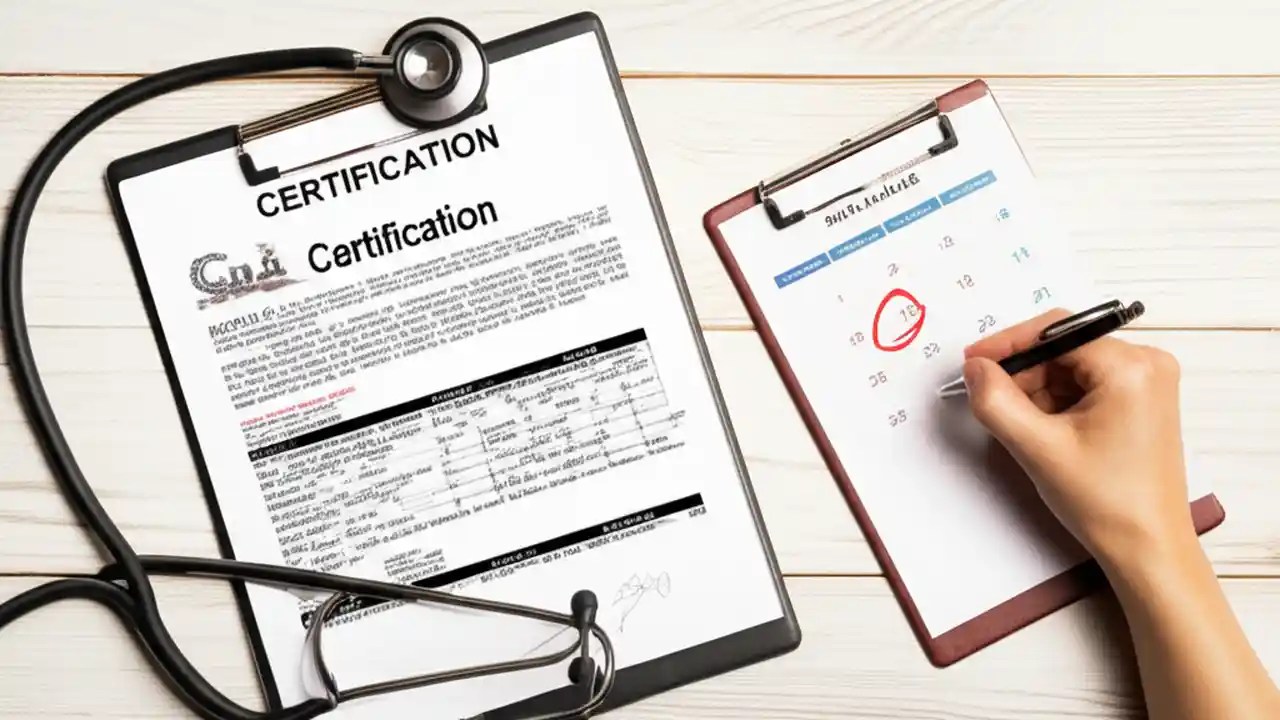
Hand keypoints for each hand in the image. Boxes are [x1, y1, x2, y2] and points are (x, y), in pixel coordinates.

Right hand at [962, 309, 1196, 571]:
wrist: (1147, 547)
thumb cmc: (1107, 502)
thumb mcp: (1038, 448)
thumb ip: (996, 401)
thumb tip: (975, 368)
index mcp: (1131, 367)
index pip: (1055, 331)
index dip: (1007, 344)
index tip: (973, 363)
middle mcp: (1147, 364)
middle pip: (1063, 347)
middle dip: (1024, 374)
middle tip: (994, 404)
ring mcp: (1147, 382)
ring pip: (1070, 366)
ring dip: (1038, 390)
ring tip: (1027, 429)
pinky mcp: (1141, 400)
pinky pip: (1085, 383)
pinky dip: (1057, 401)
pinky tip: (1047, 432)